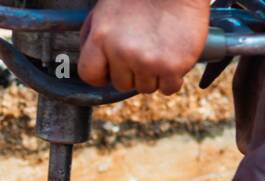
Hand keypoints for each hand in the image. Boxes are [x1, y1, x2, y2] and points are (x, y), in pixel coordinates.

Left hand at [79, 0, 210, 95]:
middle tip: (145, 49)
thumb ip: (93, 35)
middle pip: (122, 84)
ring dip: (153, 74)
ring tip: (161, 47)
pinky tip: (175, 56)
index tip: (112, 69)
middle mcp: (122, 52)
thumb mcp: (106, 8)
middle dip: (132, 72)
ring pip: (146, 88)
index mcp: (101, 36)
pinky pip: (168, 88)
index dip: (102, 74)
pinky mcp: (172, 66)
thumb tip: (91, 62)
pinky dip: (173, 78)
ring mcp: (147, 61)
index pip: (89, 74)